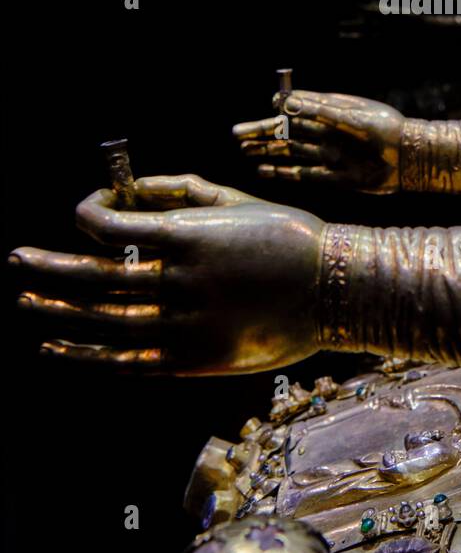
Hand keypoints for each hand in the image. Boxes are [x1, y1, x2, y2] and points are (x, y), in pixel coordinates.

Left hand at [10, 175, 323, 374]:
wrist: (337, 289)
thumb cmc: (288, 236)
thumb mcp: (236, 201)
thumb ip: (180, 192)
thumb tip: (130, 193)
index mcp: (190, 236)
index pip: (113, 227)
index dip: (88, 215)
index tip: (86, 211)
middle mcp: (181, 281)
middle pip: (98, 276)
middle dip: (52, 267)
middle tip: (19, 260)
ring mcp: (187, 324)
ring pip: (105, 320)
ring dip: (60, 311)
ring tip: (28, 300)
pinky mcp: (196, 360)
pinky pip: (129, 359)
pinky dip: (89, 356)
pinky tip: (59, 347)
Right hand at [234, 90, 403, 193]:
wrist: (411, 159)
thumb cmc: (386, 130)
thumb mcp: (353, 116)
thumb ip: (320, 110)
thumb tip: (286, 103)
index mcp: (330, 113)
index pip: (295, 110)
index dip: (276, 112)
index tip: (263, 112)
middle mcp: (326, 134)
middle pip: (288, 133)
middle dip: (263, 133)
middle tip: (237, 135)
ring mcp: (329, 155)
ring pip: (291, 153)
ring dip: (268, 152)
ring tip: (244, 151)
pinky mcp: (335, 177)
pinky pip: (303, 174)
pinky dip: (283, 173)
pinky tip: (264, 170)